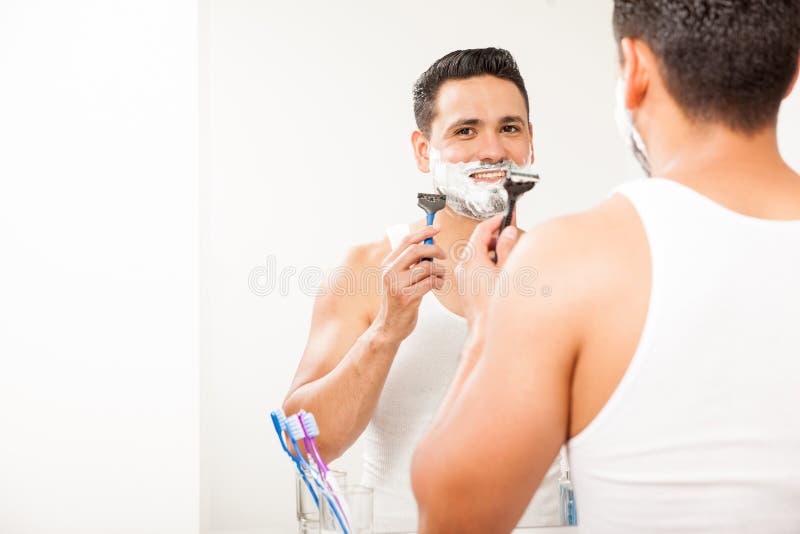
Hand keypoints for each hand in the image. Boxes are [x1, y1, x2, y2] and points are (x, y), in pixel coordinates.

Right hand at [373, 225, 446, 343]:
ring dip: (439, 270)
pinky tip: (438, 285)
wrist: (389, 327)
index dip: (423, 231)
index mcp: (387, 265)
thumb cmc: (398, 302)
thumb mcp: (399, 279)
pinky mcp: (407, 298)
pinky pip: (430, 282)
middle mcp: (389, 273)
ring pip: (426, 267)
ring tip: (441, 276)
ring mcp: (397, 286)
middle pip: (416, 250)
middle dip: (434, 249)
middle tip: (443, 255)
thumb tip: (430, 243)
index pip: (406, 241)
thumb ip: (411, 263)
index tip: (436, 227)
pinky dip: (439, 282)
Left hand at [455, 214, 519, 327]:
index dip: (494, 221)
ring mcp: (463, 278)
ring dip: (492, 254)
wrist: (486, 330)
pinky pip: (476, 270)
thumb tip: (508, 233)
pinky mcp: (466, 288)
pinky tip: (500, 275)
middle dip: (495, 239)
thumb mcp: (507, 270)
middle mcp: (464, 267)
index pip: (481, 230)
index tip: (503, 218)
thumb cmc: (496, 306)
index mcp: (472, 259)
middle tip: (511, 240)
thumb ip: (507, 248)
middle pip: (479, 243)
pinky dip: (487, 266)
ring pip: (477, 257)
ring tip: (508, 261)